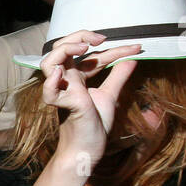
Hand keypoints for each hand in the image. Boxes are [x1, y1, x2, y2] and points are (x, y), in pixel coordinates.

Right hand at [40, 31, 141, 163]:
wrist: (88, 149)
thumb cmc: (94, 126)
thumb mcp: (111, 96)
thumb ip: (118, 76)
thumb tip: (133, 59)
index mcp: (77, 78)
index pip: (92, 56)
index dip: (115, 49)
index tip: (136, 48)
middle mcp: (67, 81)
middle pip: (61, 48)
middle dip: (79, 36)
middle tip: (101, 39)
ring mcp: (63, 91)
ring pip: (49, 62)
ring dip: (64, 49)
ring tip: (84, 46)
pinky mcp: (65, 104)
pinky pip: (49, 92)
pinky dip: (52, 82)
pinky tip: (62, 74)